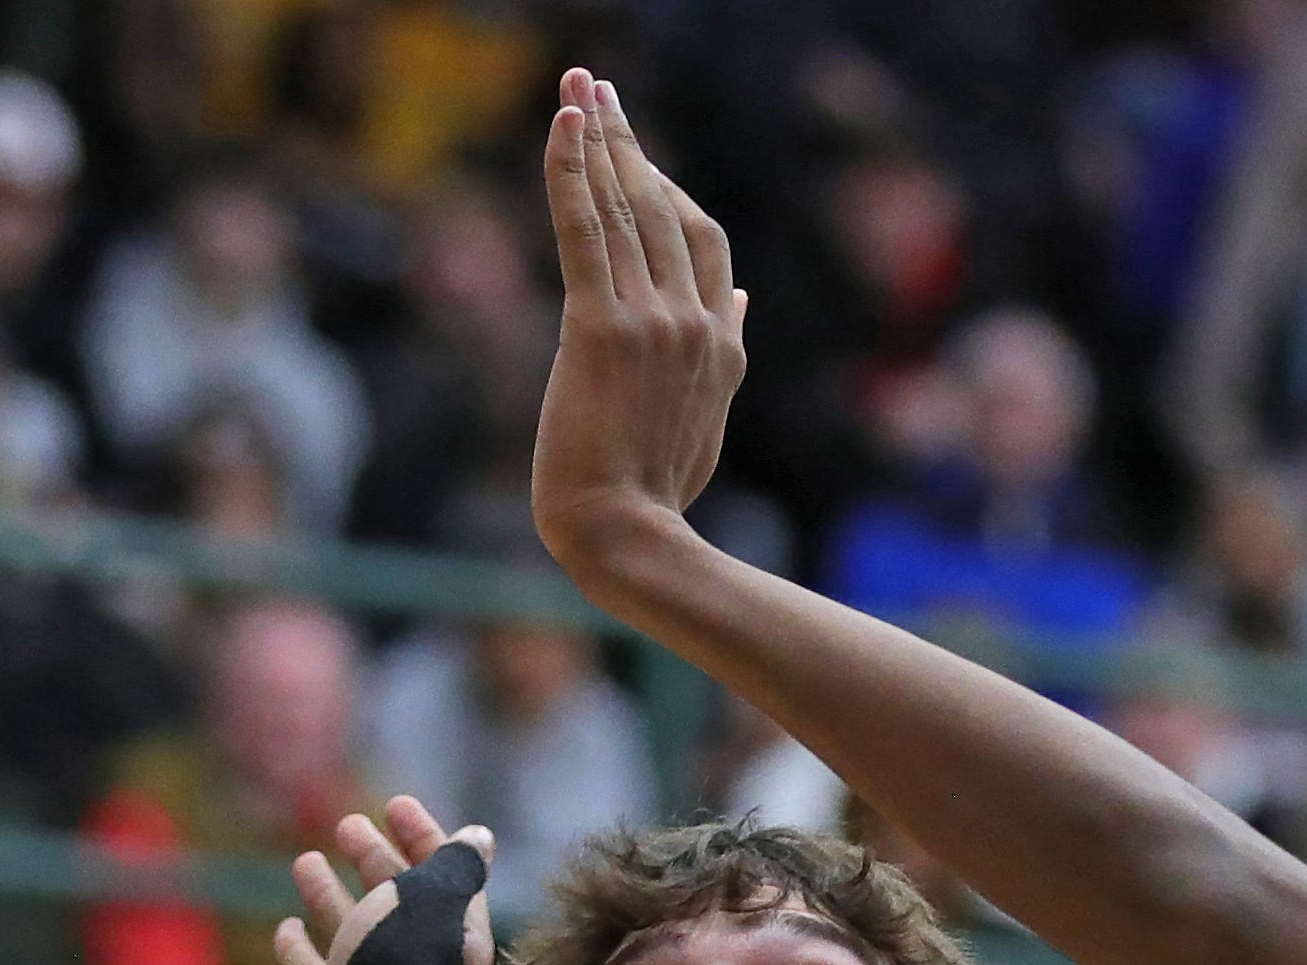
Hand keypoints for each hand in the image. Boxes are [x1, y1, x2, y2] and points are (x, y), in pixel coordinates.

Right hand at [276, 797, 494, 964]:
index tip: (395, 806)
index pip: (446, 875)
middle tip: (348, 825)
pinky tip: (286, 926)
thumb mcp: (434, 902)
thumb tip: (479, 839)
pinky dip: (300, 947)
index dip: (425, 837)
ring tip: (307, 860)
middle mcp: (416, 963)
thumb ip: (455, 867)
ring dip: (331, 894)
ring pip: (351, 930)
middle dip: (375, 859)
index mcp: (454, 936)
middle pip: (397, 900)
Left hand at [532, 67, 746, 599]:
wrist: (626, 537)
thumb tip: (743, 298)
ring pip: (624, 209)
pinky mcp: (600, 330)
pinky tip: (563, 124)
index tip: (635, 151)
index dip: (668, 186)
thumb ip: (727, 351)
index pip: (703, 241)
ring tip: (576, 86)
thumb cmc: (655, 493)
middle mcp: (693, 322)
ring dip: (598, 138)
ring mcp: (651, 323)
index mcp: (723, 343)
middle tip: (596, 87)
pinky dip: (573, 171)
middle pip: (663, 207)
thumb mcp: (707, 419)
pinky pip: (586, 231)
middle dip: (628, 140)